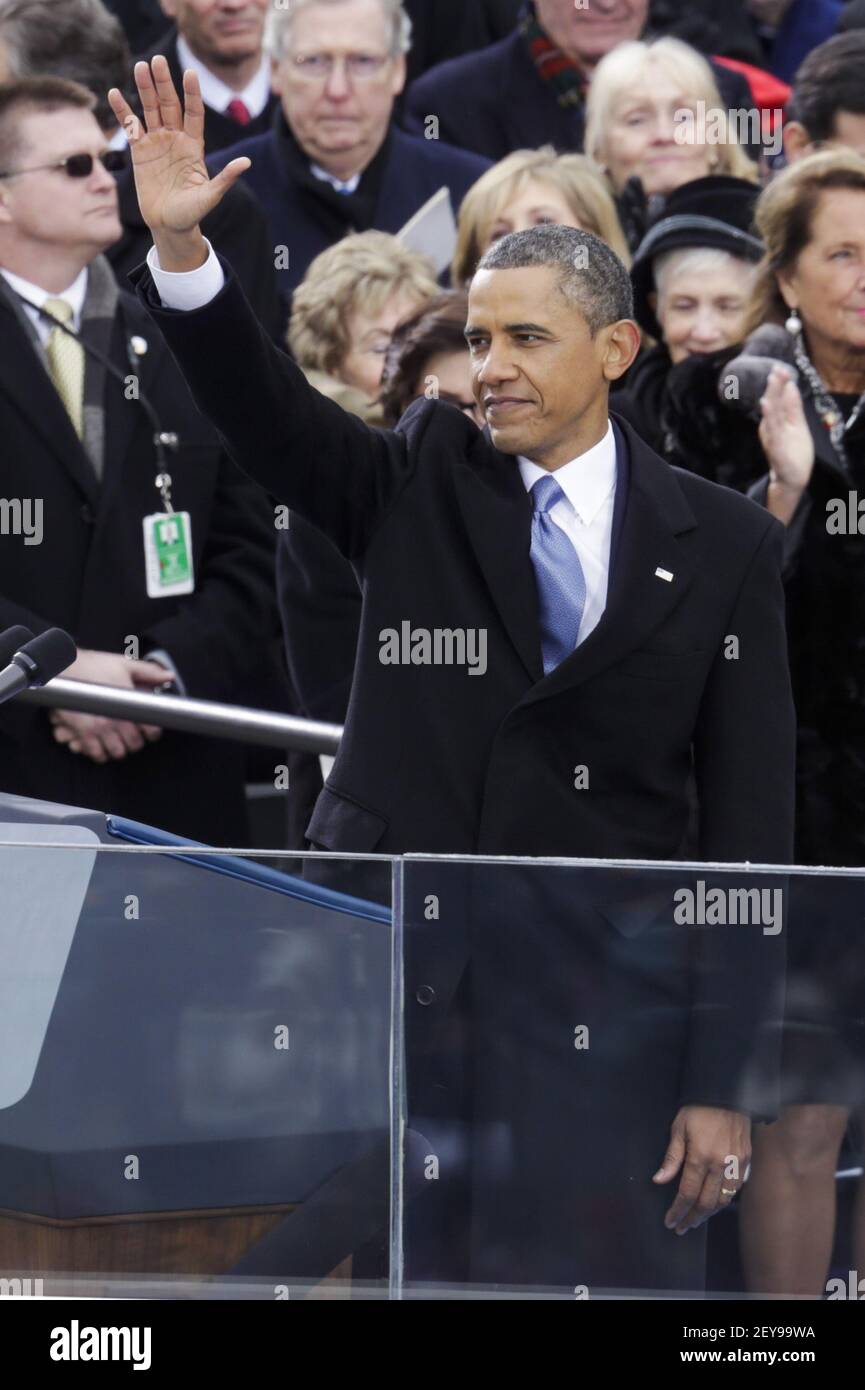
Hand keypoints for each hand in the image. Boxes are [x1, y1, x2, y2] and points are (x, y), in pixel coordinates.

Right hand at [51, 649, 169, 761]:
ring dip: (120, 749)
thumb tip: (168, 676)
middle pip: (135, 745)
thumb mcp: (124, 664)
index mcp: (128, 704)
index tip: (150, 730)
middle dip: (136, 742)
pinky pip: (97, 754)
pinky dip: (102, 754)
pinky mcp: (83, 734)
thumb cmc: (94, 665)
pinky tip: (103, 746)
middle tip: (133, 736)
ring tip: (119, 741)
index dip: (153, 733)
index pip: (151, 730)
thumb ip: (149, 672)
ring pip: (117, 753)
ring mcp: (99, 729)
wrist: (63, 667)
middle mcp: (115, 719)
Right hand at [107, 57, 249, 265]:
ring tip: (140, 66)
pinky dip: (123, 111)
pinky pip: (131, 126)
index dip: (192, 94)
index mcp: (194, 146)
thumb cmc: (192, 213)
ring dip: (145, 89)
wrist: (169, 226)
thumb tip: (246, 163)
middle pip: (170, 104)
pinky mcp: (139, 151)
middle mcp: (176, 139)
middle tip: (158, 60)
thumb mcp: (210, 196)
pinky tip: (114, 93)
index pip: (193, 113)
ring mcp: (157, 142)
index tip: (191, 73)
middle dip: (164, 83)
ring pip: (151, 110)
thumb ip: (225, 178)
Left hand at [652, 1105, 750, 1234]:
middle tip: (682, 1227)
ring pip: (723, 1200)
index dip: (677, 1211)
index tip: (670, 1222)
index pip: (687, 1194)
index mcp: (700, 1157)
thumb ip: (671, 1157)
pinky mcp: (746, 1160)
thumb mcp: (678, 1129)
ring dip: (709, 1214)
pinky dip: (725, 1200)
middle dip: (692, 1218)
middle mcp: (720, 1165)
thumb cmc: (698, 1109)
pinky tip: (715, 1203)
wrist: (726, 1093)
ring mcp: (735, 1164)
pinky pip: (736, 1188)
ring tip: (696, 1218)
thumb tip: (659, 1180)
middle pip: (706, 1203)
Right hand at [759, 365, 814, 495]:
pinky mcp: (776, 448)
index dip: (779, 383)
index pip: (778, 398)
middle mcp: (771, 427)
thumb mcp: (796, 424)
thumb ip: (792, 406)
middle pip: (773, 402)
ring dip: (771, 396)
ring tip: (772, 381)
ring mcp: (772, 437)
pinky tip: (767, 405)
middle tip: (776, 368)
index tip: (780, 366)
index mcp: (776, 420)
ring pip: (771, 414)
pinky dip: (769, 417)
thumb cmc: (793, 452)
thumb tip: (790, 385)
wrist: (791, 479)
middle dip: (775, 385)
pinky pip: (772, 430)